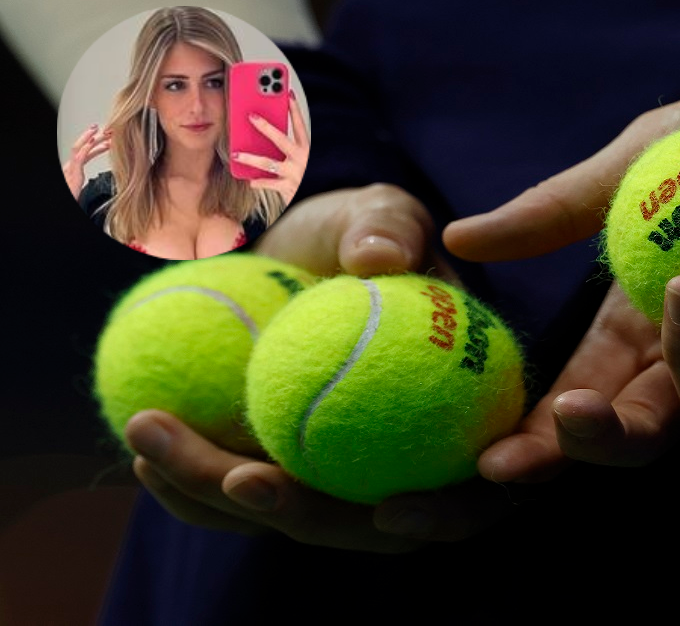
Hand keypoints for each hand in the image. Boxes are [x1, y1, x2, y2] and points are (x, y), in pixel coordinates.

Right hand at [63, 123, 110, 198]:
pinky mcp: (72, 173)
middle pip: (82, 147)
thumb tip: (98, 179)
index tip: (108, 140)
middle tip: (108, 130)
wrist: (69, 200)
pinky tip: (92, 141)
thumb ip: (87, 180)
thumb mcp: (82, 188)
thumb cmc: (74, 197)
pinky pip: (79, 157)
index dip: (96, 145)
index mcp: (75, 170)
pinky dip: (86, 148)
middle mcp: (71, 167)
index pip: (86, 153)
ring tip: (101, 131)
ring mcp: (70, 169)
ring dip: (90, 138)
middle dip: (95, 137)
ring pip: (79, 148)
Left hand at [124, 184, 515, 550]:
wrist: (304, 254)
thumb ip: (390, 229)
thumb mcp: (384, 214)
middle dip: (305, 517)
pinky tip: (145, 451)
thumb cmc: (362, 234)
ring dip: (220, 499)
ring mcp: (340, 481)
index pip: (474, 494)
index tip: (390, 509)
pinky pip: (234, 499)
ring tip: (155, 443)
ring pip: (288, 519)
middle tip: (243, 480)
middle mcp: (409, 469)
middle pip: (368, 526)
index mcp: (468, 424)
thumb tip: (381, 259)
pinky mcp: (282, 478)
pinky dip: (190, 486)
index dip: (444, 515)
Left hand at [232, 91, 308, 205]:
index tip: (288, 94)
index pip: (300, 126)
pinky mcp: (289, 188)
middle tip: (250, 116)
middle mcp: (302, 160)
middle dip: (265, 126)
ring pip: (269, 162)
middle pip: (281, 139)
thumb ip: (287, 151)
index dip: (294, 110)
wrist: (319, 206)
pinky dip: (258, 182)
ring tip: (236, 153)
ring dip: (250, 157)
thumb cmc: (304, 180)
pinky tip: (249, 180)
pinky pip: (269, 183)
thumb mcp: (301, 163)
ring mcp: (295, 174)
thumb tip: (264, 140)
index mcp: (307, 151)